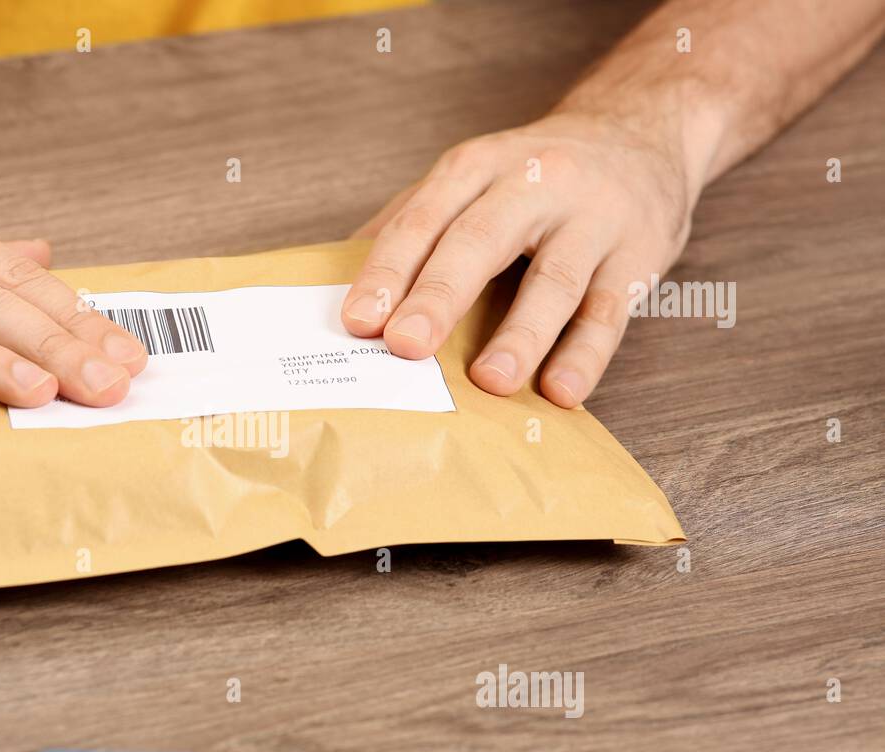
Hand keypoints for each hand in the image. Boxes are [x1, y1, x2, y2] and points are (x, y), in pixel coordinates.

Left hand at [340, 110, 695, 407]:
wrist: (643, 131)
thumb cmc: (535, 173)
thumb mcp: (472, 176)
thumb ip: (412, 222)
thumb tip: (336, 279)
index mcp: (477, 167)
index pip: (424, 219)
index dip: (388, 269)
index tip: (357, 319)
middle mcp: (534, 183)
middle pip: (481, 241)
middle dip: (439, 296)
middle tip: (404, 346)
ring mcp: (592, 218)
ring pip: (554, 281)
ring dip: (521, 335)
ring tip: (488, 381)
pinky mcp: (639, 255)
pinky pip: (611, 311)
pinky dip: (587, 355)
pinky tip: (562, 391)